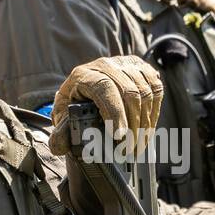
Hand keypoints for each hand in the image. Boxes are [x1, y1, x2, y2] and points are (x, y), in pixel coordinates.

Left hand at [49, 55, 163, 156]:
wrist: (85, 88)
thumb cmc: (74, 103)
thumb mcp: (63, 116)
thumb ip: (61, 132)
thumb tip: (58, 146)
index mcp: (83, 75)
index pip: (104, 88)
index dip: (115, 112)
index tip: (120, 136)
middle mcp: (105, 65)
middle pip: (129, 92)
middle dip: (133, 127)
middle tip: (130, 150)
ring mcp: (125, 64)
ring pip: (145, 92)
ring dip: (145, 123)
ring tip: (138, 145)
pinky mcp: (141, 68)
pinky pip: (156, 89)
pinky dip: (154, 112)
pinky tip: (147, 128)